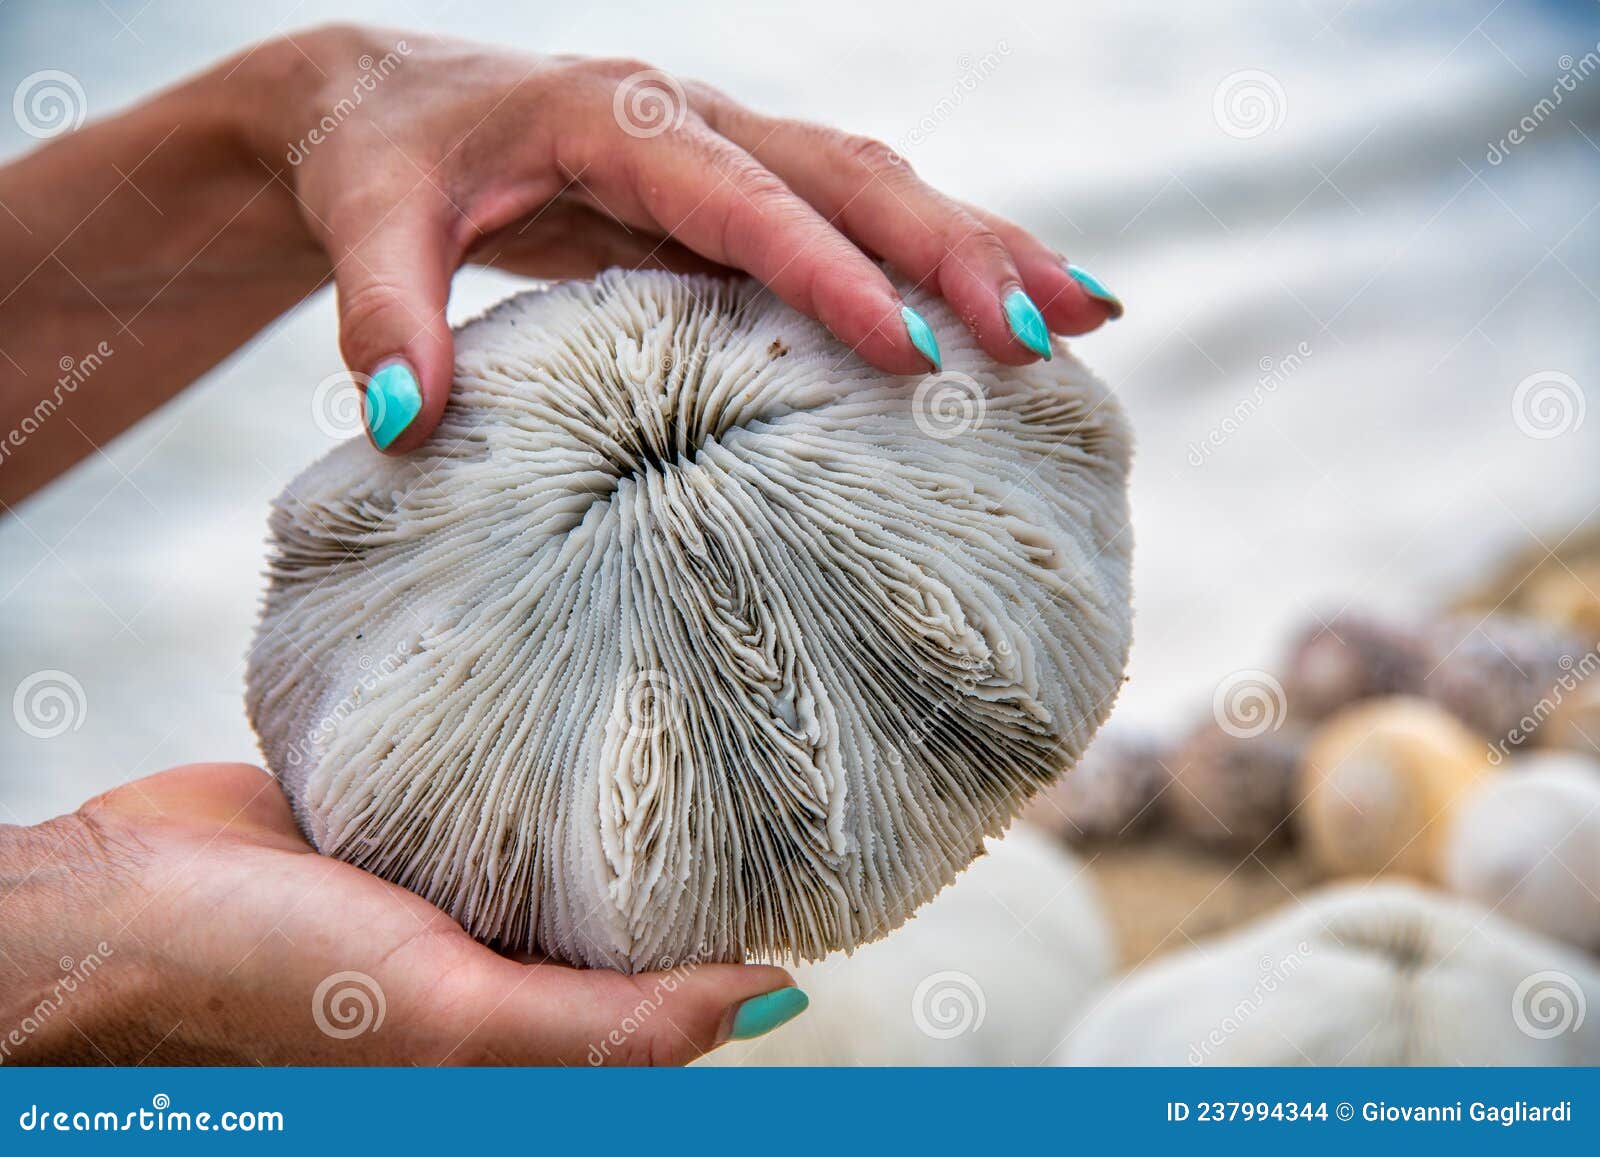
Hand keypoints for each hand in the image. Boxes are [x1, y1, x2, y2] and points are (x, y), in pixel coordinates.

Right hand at [0, 763, 799, 1064]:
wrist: (120, 896)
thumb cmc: (270, 982)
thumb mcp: (454, 1025)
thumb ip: (605, 1032)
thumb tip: (765, 1005)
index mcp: (525, 1040)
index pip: (668, 1002)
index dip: (738, 946)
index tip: (809, 862)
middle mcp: (507, 965)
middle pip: (632, 916)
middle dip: (694, 855)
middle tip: (770, 759)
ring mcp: (465, 888)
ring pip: (576, 843)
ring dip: (621, 794)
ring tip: (706, 712)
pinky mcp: (424, 820)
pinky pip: (509, 787)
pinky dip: (545, 754)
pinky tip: (593, 696)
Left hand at [261, 25, 1122, 451]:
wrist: (384, 103)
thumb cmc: (380, 162)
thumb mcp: (366, 224)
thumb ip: (385, 314)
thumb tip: (404, 426)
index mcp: (611, 117)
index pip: (738, 198)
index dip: (824, 269)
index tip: (906, 347)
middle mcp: (692, 121)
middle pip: (850, 175)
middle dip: (956, 250)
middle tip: (1052, 333)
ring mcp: (726, 150)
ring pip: (877, 188)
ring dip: (980, 247)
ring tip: (1082, 320)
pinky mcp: (736, 191)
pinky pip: (855, 219)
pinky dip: (937, 261)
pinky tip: (1007, 314)